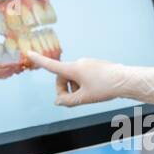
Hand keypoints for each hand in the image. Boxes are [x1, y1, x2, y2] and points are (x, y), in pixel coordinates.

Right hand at [25, 53, 153, 107]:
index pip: (52, 65)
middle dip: (64, 89)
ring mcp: (87, 63)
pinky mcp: (94, 65)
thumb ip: (67, 101)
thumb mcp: (84, 98)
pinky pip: (82, 76)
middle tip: (73, 101)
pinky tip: (94, 91)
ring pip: (73, 78)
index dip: (39, 61)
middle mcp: (79, 63)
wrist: (125, 80)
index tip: (28, 53)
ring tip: (87, 97)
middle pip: (63, 77)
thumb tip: (57, 101)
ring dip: (75, 88)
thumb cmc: (104, 88)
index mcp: (73, 69)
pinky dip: (83, 85)